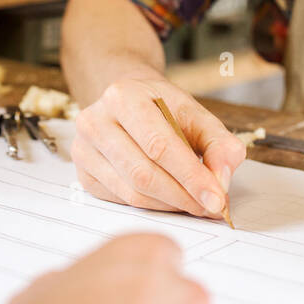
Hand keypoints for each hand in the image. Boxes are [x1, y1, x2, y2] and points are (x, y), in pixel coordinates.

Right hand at [71, 73, 245, 217]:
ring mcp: (83, 150)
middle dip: (183, 196)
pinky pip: (122, 201)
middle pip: (143, 173)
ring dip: (170, 205)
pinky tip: (170, 200)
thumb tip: (221, 182)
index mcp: (123, 96)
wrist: (127, 101)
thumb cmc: (162, 109)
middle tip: (210, 207)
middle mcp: (95, 121)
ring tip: (195, 204)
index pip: (159, 145)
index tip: (216, 199)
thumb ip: (219, 144)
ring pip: (132, 192)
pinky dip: (152, 206)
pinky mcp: (83, 174)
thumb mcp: (195, 114)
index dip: (191, 176)